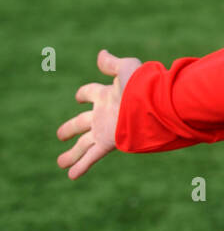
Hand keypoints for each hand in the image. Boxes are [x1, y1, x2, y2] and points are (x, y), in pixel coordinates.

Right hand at [56, 49, 141, 179]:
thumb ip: (112, 64)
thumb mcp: (126, 69)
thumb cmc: (142, 85)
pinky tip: (71, 176)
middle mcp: (106, 114)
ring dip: (72, 154)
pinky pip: (92, 156)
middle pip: (82, 122)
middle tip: (59, 134)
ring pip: (84, 144)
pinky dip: (82, 166)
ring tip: (61, 163)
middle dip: (70, 128)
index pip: (91, 93)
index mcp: (108, 95)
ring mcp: (106, 130)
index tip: (79, 97)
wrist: (156, 106)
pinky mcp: (110, 142)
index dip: (84, 93)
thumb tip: (101, 54)